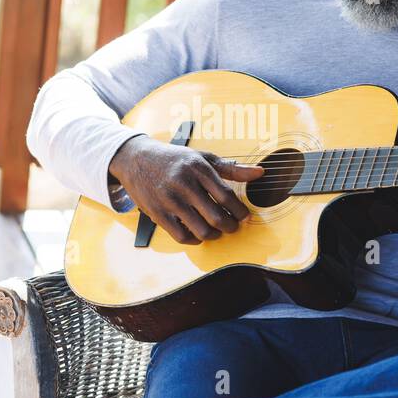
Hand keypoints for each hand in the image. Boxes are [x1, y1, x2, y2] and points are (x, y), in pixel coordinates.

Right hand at [108, 135, 263, 244]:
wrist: (136, 159)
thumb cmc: (174, 159)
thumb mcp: (203, 158)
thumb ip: (232, 168)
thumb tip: (261, 173)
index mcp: (198, 168)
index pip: (227, 196)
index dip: (240, 211)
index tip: (244, 216)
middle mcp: (184, 183)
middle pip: (216, 216)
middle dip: (230, 226)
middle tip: (232, 226)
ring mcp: (169, 200)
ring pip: (201, 229)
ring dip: (214, 235)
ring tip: (217, 231)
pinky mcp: (157, 213)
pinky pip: (181, 236)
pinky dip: (194, 239)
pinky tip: (198, 233)